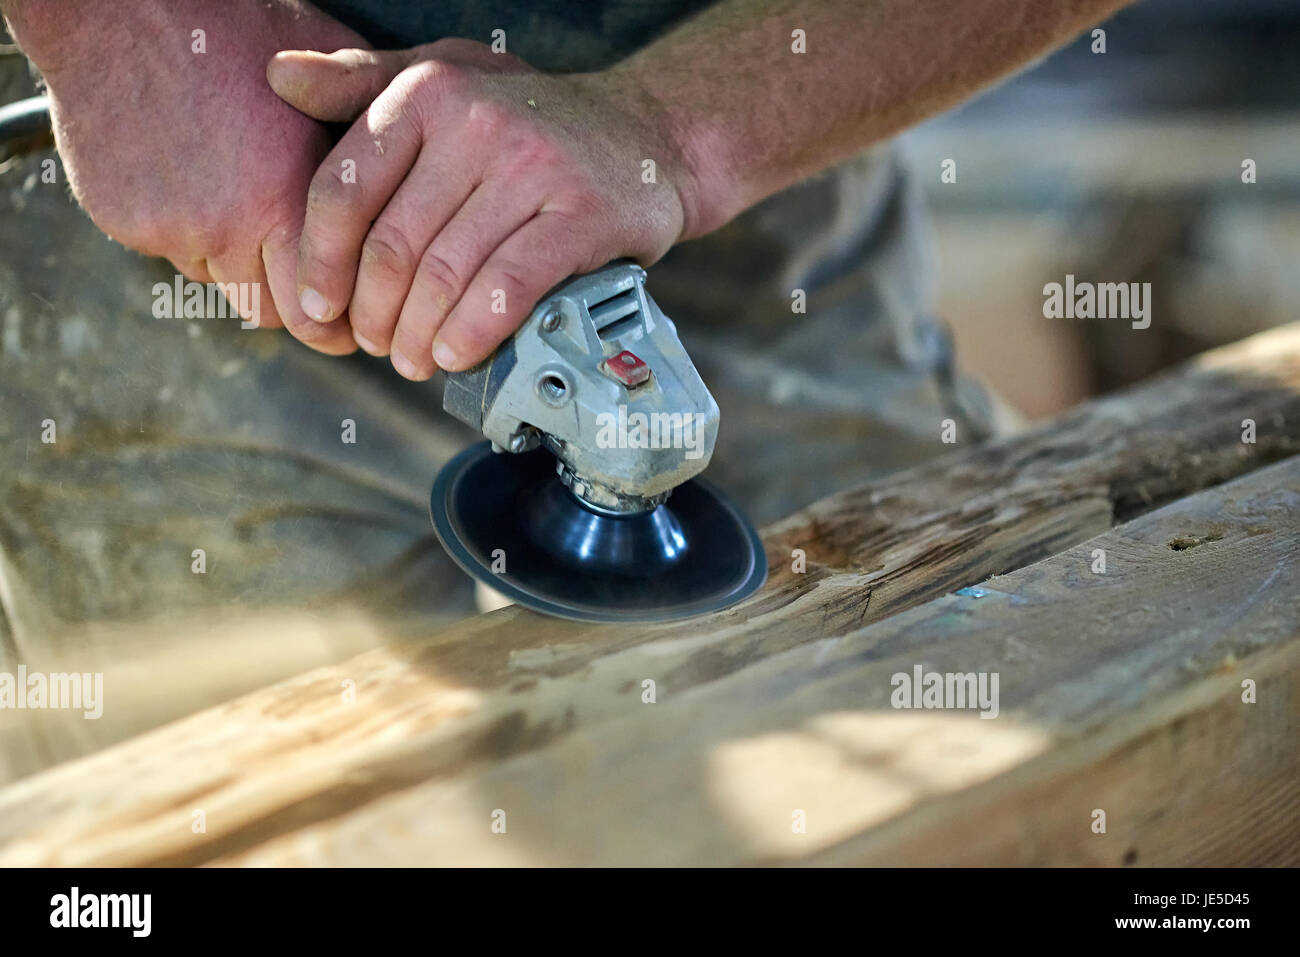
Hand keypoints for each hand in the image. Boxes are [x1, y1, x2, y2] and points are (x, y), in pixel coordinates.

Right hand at [27, 0, 367, 352]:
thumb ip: (362, 141)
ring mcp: (168, 228)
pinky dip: (186, 230)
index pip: (314, 318)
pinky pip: (170, 248)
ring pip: (220, 281)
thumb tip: (406, 191)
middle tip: (310, 286)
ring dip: (239, 262)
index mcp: (282, 202)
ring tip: (247, 209)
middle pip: (269, 311)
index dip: (334, 330)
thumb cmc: (234, 26)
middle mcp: (224, 229)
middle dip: (293, 302)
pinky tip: (196, 179)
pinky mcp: (124, 220)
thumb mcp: (323, 79)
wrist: (119, 5)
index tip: (348, 327)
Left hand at [267, 39, 702, 377]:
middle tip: (375, 344)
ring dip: (417, 335)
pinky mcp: (582, 217)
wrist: (648, 135)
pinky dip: (472, 334)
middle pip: (392, 246)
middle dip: (372, 313)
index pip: (344, 190)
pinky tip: (455, 355)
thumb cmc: (532, 117)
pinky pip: (507, 290)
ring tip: (412, 359)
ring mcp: (534, 170)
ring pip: (446, 276)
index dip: (320, 263)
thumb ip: (362, 82)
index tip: (318, 308)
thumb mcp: (447, 76)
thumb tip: (278, 78)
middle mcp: (479, 123)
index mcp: (429, 91)